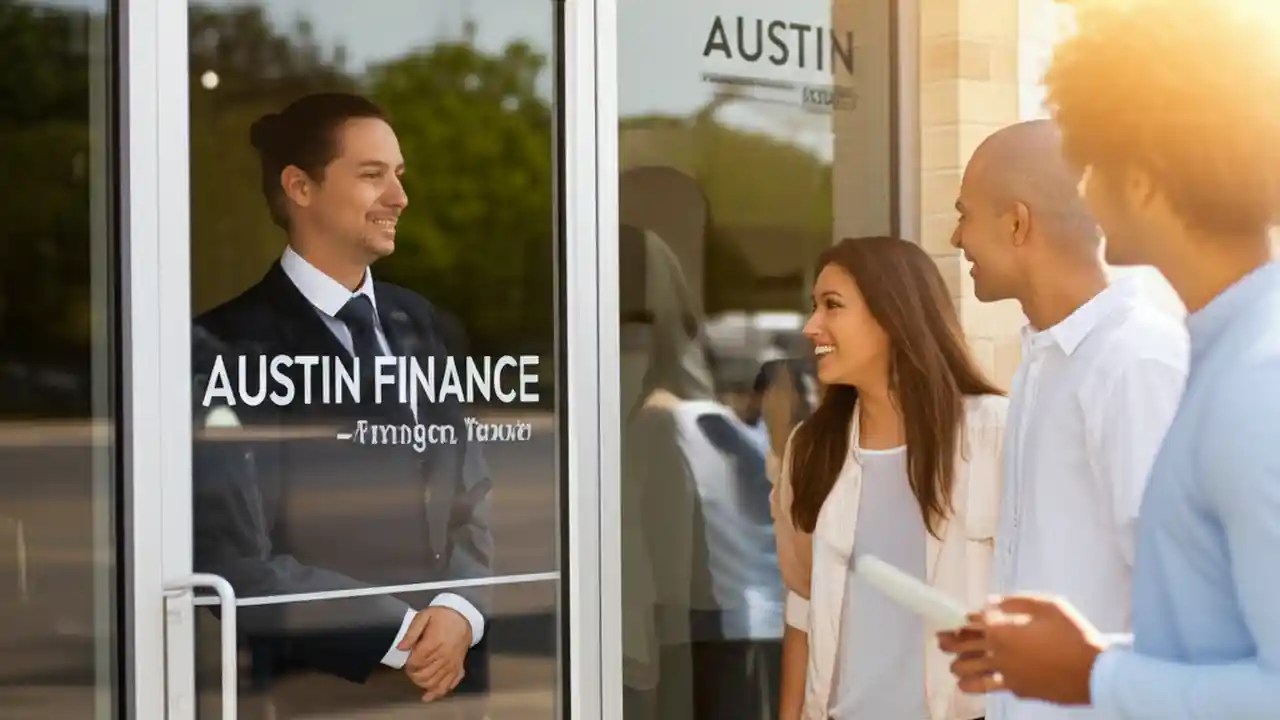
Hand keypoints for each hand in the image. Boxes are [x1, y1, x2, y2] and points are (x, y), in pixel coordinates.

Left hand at [397, 606, 472, 701]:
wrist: (464, 617)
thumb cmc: (442, 616)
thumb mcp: (425, 616)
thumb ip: (412, 632)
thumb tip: (401, 648)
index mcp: (435, 642)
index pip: (417, 661)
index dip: (409, 664)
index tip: (406, 660)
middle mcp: (445, 656)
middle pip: (424, 674)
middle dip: (413, 674)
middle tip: (410, 668)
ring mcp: (452, 664)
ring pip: (434, 682)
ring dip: (421, 683)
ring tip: (416, 677)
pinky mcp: (458, 669)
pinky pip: (448, 685)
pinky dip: (437, 693)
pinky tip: (428, 696)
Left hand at [937, 595, 1104, 705]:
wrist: (1095, 672)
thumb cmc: (1074, 635)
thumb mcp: (1047, 605)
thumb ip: (1014, 602)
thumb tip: (990, 602)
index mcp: (1002, 629)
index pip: (969, 623)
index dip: (958, 621)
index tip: (952, 620)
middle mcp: (998, 653)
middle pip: (962, 647)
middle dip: (948, 642)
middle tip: (941, 640)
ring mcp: (1006, 674)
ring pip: (968, 671)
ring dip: (957, 665)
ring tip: (952, 664)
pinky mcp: (1017, 690)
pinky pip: (988, 688)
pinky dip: (973, 686)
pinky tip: (965, 684)